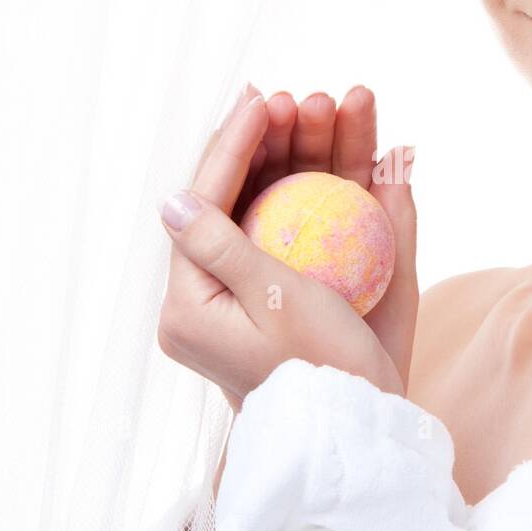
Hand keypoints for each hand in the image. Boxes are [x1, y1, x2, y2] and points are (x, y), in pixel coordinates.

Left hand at [156, 82, 418, 413]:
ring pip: (273, 205)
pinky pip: (301, 227)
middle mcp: (214, 295)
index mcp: (191, 302)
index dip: (235, 144)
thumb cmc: (319, 372)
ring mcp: (253, 293)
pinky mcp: (288, 297)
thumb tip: (171, 200)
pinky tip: (345, 152)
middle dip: (275, 141)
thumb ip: (220, 247)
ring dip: (305, 154)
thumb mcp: (272, 303)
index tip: (264, 98)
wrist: (360, 432)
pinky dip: (325, 187)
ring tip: (331, 108)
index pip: (207, 202)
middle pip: (240, 196)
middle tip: (304, 100)